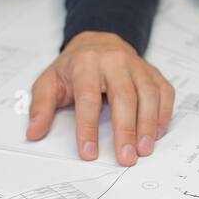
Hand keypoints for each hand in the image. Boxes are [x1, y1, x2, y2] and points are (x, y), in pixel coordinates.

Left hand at [26, 30, 174, 165]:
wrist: (97, 41)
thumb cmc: (73, 67)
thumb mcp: (49, 82)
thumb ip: (41, 107)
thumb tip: (34, 133)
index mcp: (85, 63)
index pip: (88, 98)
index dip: (88, 127)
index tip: (89, 152)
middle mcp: (114, 61)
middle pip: (124, 97)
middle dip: (126, 130)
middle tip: (126, 157)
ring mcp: (136, 65)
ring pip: (148, 94)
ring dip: (148, 124)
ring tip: (144, 149)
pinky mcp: (152, 71)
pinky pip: (164, 91)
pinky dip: (164, 112)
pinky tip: (159, 132)